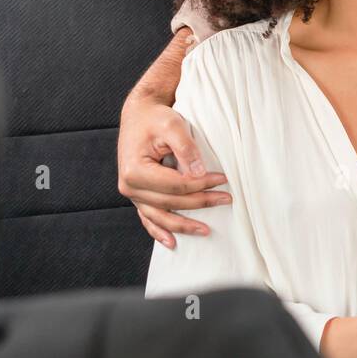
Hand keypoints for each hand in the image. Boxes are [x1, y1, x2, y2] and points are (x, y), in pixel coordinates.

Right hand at [116, 100, 230, 247]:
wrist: (139, 114)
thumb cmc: (155, 118)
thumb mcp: (172, 125)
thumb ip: (186, 149)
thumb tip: (200, 174)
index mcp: (135, 171)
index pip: (175, 185)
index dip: (201, 184)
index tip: (222, 179)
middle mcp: (130, 186)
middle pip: (171, 202)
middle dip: (200, 202)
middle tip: (226, 199)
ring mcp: (132, 193)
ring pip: (160, 216)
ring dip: (183, 225)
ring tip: (206, 231)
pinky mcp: (138, 194)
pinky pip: (148, 217)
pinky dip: (159, 231)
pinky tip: (172, 242)